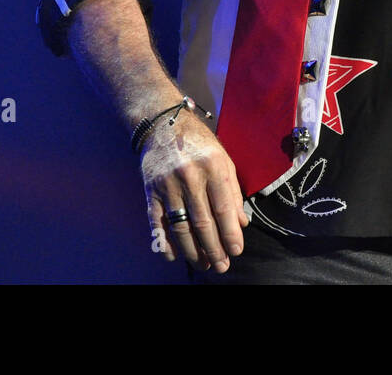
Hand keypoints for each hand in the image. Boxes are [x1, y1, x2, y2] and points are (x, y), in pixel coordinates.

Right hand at [140, 107, 247, 271]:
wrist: (163, 124)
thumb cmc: (199, 144)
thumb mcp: (224, 160)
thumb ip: (233, 191)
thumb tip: (241, 224)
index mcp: (213, 166)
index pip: (223, 208)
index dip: (230, 233)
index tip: (236, 251)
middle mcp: (189, 176)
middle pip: (202, 222)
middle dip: (214, 249)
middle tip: (222, 267)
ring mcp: (167, 184)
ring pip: (180, 226)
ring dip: (192, 250)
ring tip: (203, 265)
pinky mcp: (150, 190)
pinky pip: (157, 221)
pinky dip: (165, 241)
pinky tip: (174, 256)